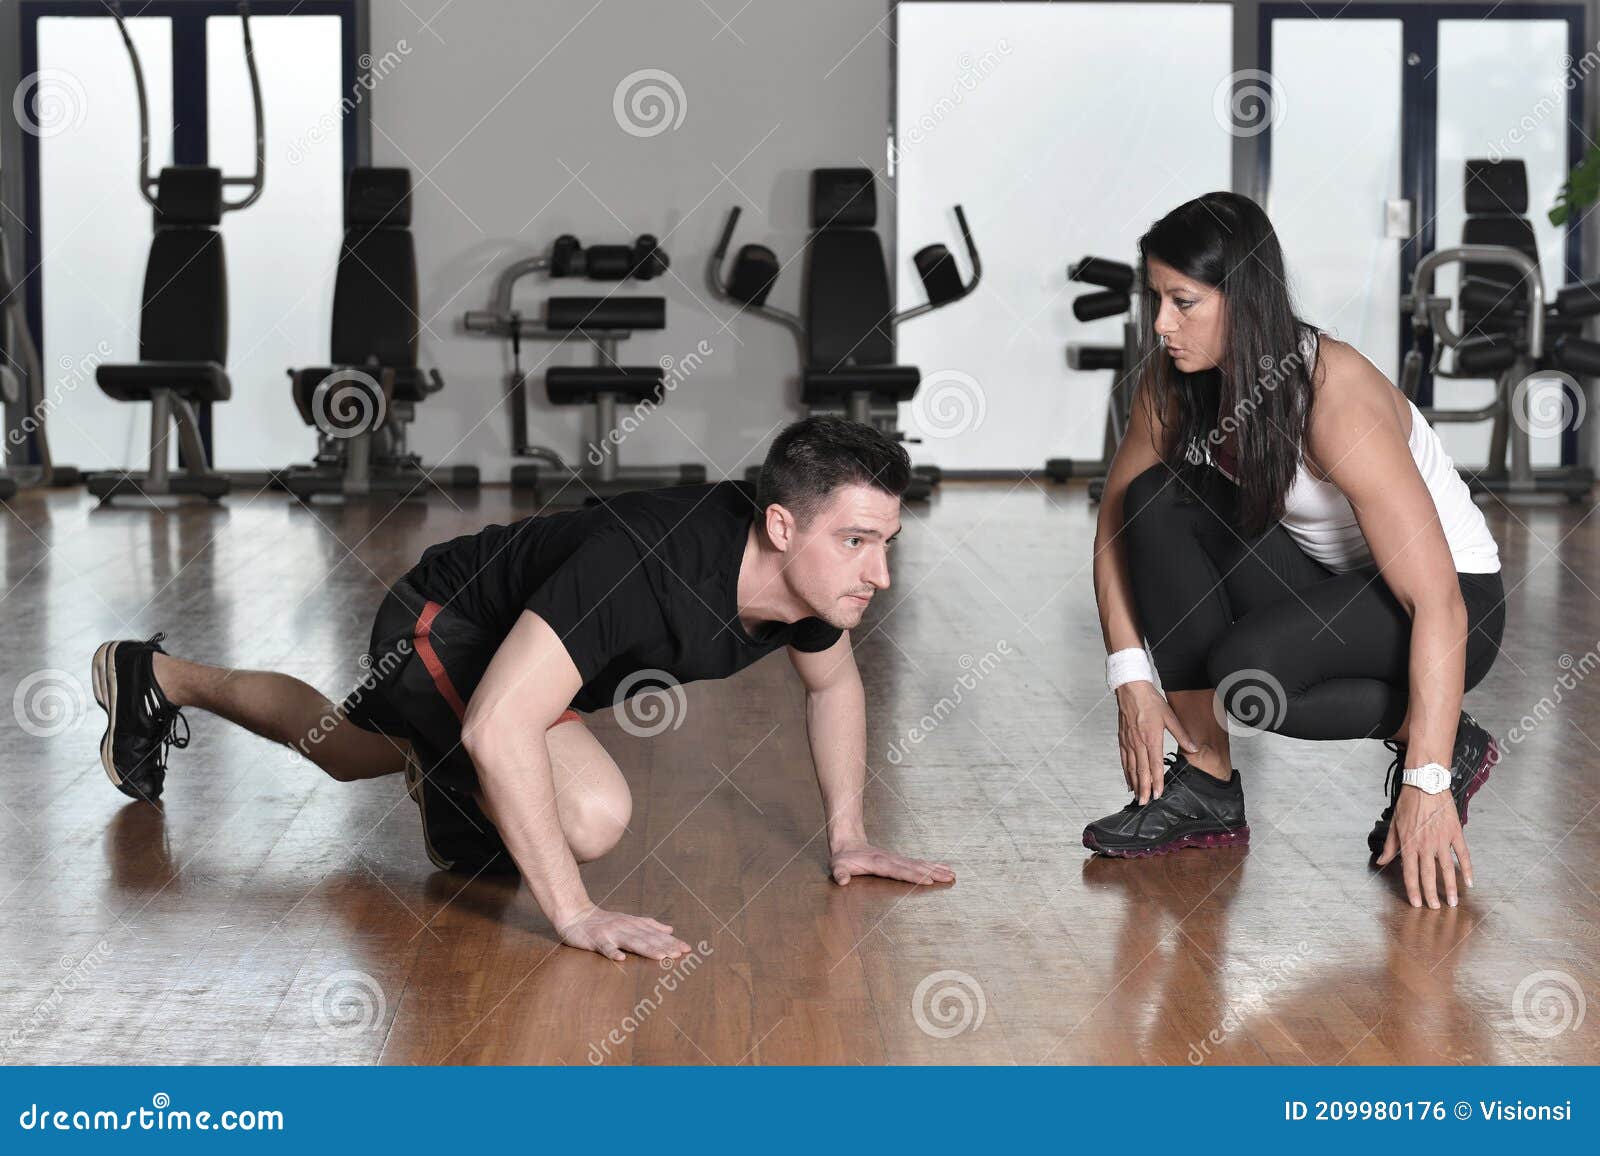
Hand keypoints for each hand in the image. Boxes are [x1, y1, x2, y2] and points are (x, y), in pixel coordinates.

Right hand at [557, 905, 692, 961]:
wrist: (576, 915)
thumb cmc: (604, 921)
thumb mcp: (629, 920)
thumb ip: (649, 925)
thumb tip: (670, 930)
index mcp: (634, 924)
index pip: (656, 934)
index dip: (671, 942)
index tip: (687, 949)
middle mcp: (625, 927)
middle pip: (648, 938)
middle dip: (664, 946)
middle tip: (679, 954)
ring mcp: (611, 933)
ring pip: (631, 942)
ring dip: (646, 949)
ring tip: (661, 957)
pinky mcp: (596, 940)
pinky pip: (605, 947)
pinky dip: (613, 952)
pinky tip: (620, 959)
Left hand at [830, 843, 954, 886]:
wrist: (848, 842)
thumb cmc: (843, 858)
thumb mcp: (836, 866)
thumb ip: (839, 873)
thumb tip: (841, 880)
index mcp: (879, 863)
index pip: (899, 871)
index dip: (914, 876)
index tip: (929, 880)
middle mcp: (891, 860)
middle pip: (915, 867)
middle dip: (933, 873)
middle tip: (949, 877)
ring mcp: (897, 859)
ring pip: (920, 864)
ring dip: (936, 869)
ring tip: (952, 874)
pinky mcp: (899, 861)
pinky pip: (918, 863)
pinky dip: (931, 866)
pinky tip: (943, 868)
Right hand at [1114, 680, 1197, 802]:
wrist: (1131, 690)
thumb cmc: (1150, 701)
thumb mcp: (1170, 716)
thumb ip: (1181, 734)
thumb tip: (1194, 747)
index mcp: (1151, 738)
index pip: (1154, 765)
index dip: (1156, 781)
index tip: (1158, 794)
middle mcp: (1138, 742)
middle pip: (1141, 771)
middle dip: (1143, 788)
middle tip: (1145, 802)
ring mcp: (1129, 742)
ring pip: (1131, 768)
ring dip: (1134, 783)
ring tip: (1137, 796)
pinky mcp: (1122, 739)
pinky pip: (1124, 759)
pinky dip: (1126, 772)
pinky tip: (1128, 780)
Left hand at [1376, 786, 1473, 908]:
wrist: (1425, 784)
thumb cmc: (1408, 803)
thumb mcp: (1394, 824)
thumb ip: (1390, 846)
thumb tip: (1380, 861)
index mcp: (1409, 844)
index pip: (1410, 873)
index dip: (1413, 890)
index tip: (1416, 904)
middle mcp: (1425, 845)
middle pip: (1428, 875)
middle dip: (1431, 894)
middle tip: (1435, 908)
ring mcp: (1442, 840)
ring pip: (1446, 869)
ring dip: (1450, 887)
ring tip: (1453, 902)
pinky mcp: (1455, 833)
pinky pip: (1462, 855)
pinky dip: (1467, 869)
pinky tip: (1469, 882)